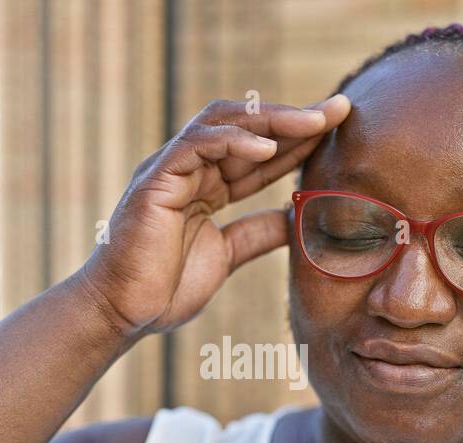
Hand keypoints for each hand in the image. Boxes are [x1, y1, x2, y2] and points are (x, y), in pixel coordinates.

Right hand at [78, 94, 351, 336]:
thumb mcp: (227, 256)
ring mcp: (170, 170)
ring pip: (223, 124)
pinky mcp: (155, 180)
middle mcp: (188, 169)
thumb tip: (294, 219)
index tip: (340, 130)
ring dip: (272, 120)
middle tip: (340, 109)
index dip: (300, 141)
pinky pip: (196, 145)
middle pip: (247, 128)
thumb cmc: (165, 289)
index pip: (260, 154)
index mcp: (206, 186)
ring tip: (314, 122)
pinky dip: (232, 141)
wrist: (122, 313)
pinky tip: (268, 147)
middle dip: (295, 118)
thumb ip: (256, 234)